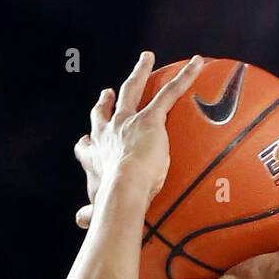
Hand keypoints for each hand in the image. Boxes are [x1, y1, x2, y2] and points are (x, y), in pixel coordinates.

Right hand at [74, 50, 204, 224]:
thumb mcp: (97, 206)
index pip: (88, 143)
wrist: (123, 189)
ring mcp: (128, 121)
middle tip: (110, 90)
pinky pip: (169, 93)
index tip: (87, 137)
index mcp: (96, 153)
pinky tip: (196, 64)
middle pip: (108, 108)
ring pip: (135, 89)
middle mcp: (108, 131)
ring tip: (147, 58)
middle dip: (109, 97)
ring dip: (141, 72)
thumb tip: (81, 221)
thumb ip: (91, 213)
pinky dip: (184, 77)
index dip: (89, 139)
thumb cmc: (111, 202)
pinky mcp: (150, 119)